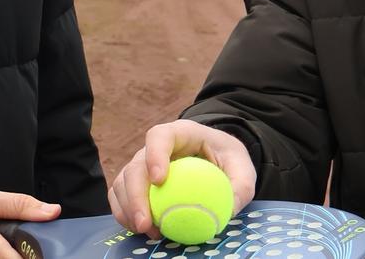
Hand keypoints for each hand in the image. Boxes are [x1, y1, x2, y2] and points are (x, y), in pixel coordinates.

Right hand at [108, 119, 256, 237]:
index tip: (159, 181)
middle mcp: (154, 147)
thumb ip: (240, 187)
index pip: (159, 136)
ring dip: (128, 209)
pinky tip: (143, 230)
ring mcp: (143, 164)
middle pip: (135, 165)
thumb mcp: (243, 168)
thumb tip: (227, 211)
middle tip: (145, 223)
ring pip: (123, 182)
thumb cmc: (228, 159)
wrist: (217, 160)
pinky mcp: (137, 183)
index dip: (154, 155)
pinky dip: (126, 215)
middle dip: (135, 195)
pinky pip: (121, 197)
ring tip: (147, 231)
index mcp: (180, 133)